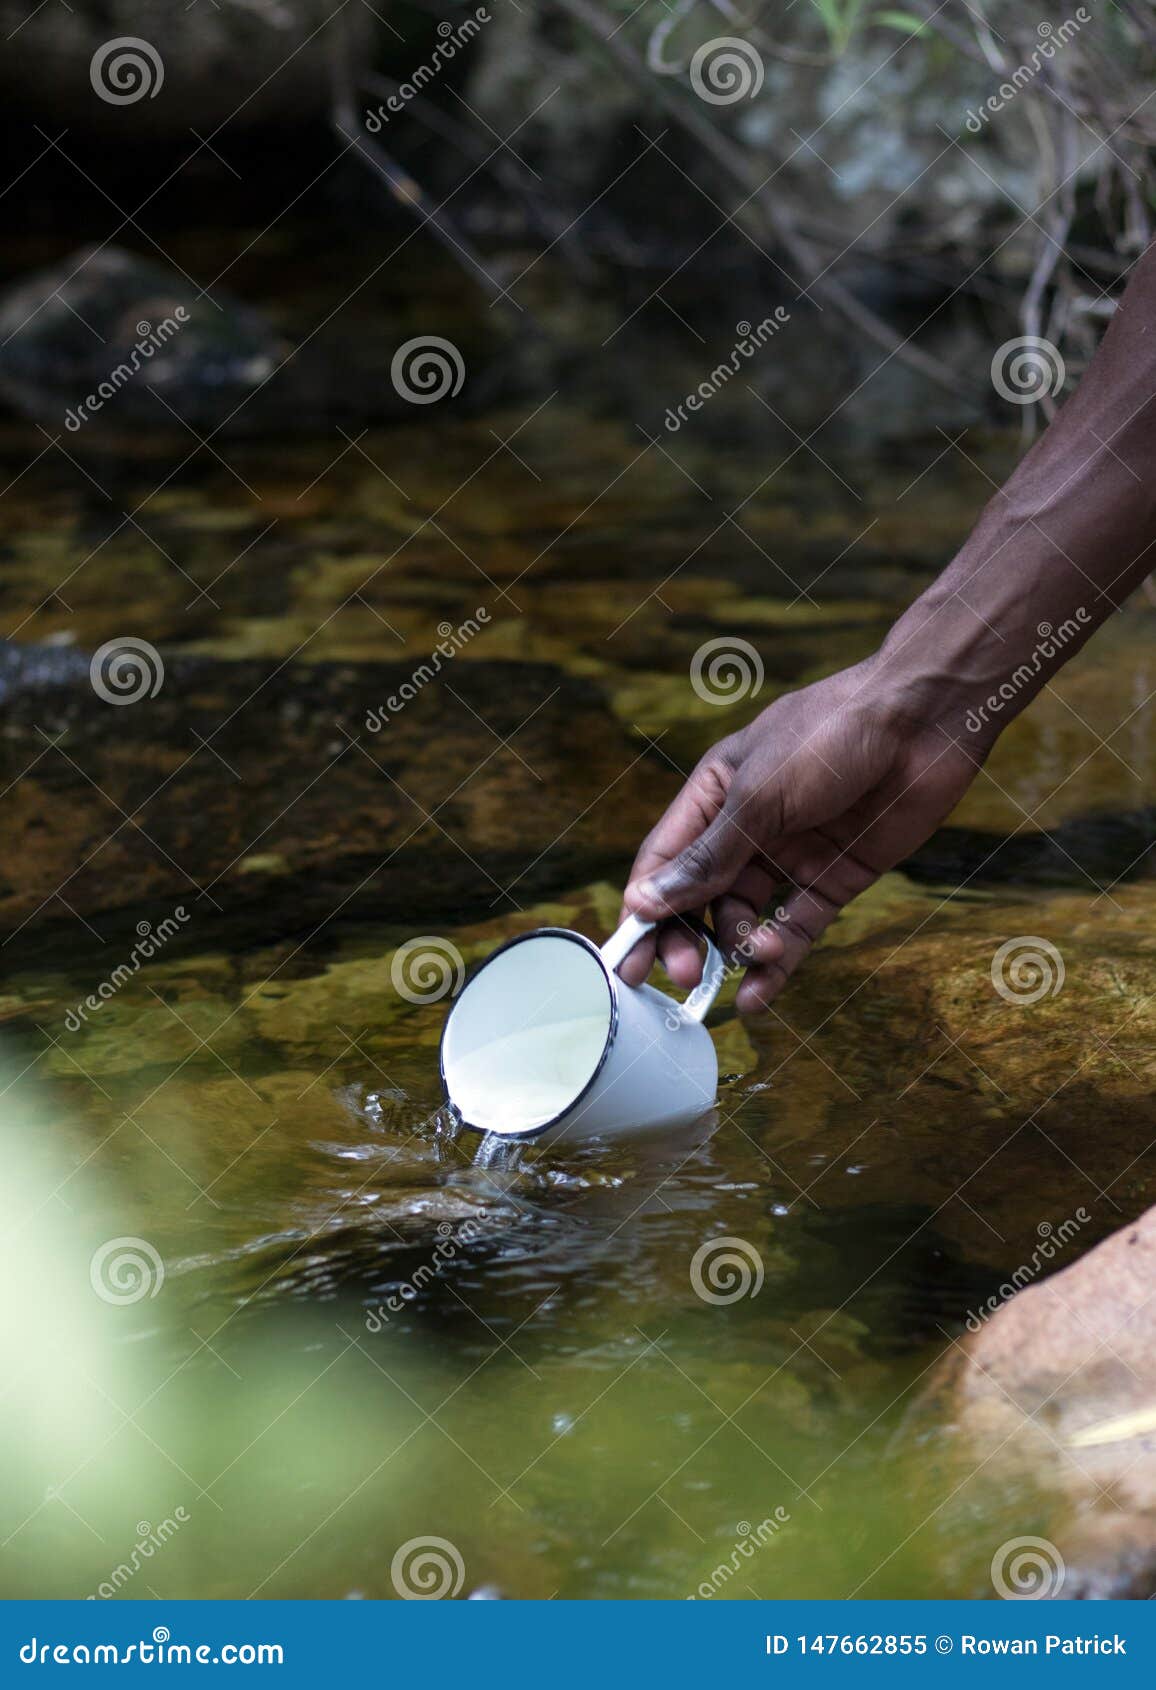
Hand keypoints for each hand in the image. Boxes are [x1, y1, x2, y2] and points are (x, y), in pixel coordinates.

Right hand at [618, 656, 985, 1009]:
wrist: (924, 720)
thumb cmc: (831, 735)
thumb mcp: (758, 798)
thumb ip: (707, 858)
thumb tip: (645, 902)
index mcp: (713, 795)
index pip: (664, 863)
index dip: (643, 912)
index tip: (628, 961)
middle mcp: (746, 828)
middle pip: (699, 898)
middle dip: (688, 940)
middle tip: (684, 976)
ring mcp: (790, 856)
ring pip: (746, 919)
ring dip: (740, 948)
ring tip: (752, 961)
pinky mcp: (834, 878)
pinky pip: (796, 928)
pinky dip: (778, 962)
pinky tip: (762, 991)